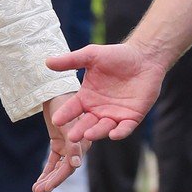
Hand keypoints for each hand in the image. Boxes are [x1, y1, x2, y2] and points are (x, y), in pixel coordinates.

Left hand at [32, 94, 89, 191]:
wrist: (53, 89)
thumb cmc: (63, 103)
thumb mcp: (68, 124)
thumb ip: (73, 145)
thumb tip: (76, 165)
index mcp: (83, 142)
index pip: (71, 165)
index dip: (60, 176)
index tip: (48, 186)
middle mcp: (78, 146)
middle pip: (65, 169)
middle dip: (52, 180)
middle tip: (40, 190)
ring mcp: (68, 145)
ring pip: (58, 167)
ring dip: (48, 178)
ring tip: (36, 190)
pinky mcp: (58, 143)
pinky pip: (53, 161)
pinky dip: (46, 170)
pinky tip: (38, 181)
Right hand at [45, 43, 165, 143]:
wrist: (144, 57)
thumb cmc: (116, 55)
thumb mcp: (91, 56)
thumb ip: (71, 61)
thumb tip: (47, 62)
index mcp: (87, 97)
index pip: (73, 108)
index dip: (65, 114)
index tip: (56, 120)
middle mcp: (99, 109)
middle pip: (86, 123)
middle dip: (79, 130)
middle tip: (71, 136)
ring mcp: (115, 115)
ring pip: (103, 128)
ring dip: (96, 132)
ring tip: (88, 135)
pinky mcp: (132, 118)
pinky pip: (125, 128)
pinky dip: (119, 132)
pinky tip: (114, 134)